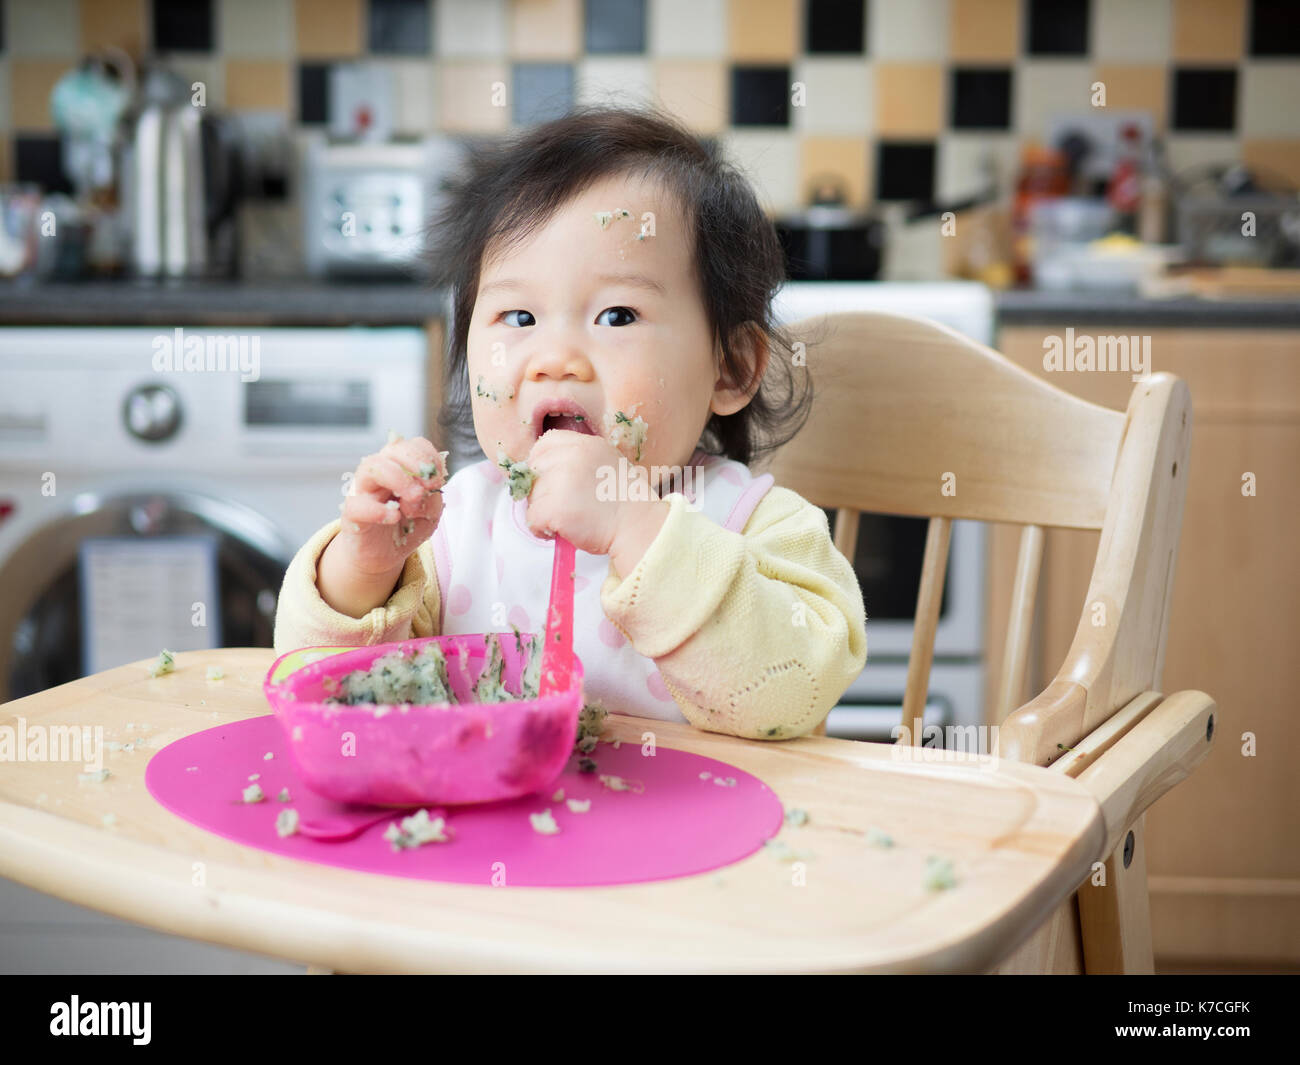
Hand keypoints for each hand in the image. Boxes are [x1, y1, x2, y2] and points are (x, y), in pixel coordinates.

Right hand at [335, 434, 447, 578]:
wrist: (384, 554)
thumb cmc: (406, 527)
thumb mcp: (430, 514)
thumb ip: (431, 500)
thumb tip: (419, 494)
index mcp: (402, 467)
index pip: (415, 446)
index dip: (429, 458)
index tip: (437, 481)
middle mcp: (381, 473)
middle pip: (393, 448)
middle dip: (416, 463)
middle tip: (428, 487)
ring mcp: (364, 490)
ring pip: (372, 467)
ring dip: (397, 478)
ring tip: (414, 497)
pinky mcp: (351, 513)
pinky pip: (357, 504)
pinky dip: (378, 510)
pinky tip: (393, 517)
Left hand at [523, 430, 669, 571]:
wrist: (639, 528)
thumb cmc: (626, 504)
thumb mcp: (607, 465)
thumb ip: (578, 461)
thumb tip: (544, 472)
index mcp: (586, 445)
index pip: (545, 443)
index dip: (542, 464)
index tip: (551, 482)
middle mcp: (572, 456)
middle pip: (534, 469)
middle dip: (541, 490)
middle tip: (562, 505)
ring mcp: (562, 480)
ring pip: (532, 497)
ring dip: (543, 512)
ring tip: (569, 520)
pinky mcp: (554, 507)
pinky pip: (531, 519)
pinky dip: (541, 530)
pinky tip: (561, 531)